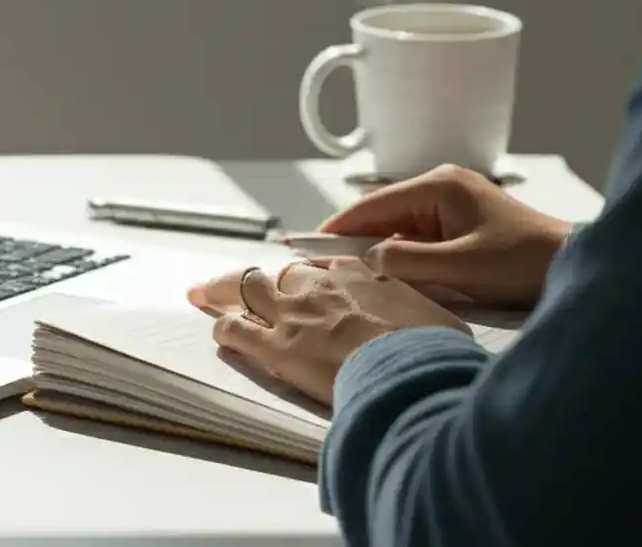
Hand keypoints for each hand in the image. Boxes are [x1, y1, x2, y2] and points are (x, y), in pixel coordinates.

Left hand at [187, 260, 470, 404]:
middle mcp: (322, 287)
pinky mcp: (274, 345)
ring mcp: (294, 313)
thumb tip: (430, 329)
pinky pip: (236, 327)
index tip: (304, 285)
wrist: (409, 373)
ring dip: (226, 290)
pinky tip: (216, 327)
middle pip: (282, 274)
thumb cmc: (430, 352)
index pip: (325, 269)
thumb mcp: (437, 322)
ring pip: (248, 288)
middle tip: (247, 285)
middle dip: (265, 281)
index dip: (311, 279)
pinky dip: (224, 326)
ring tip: (204, 292)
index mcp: (362, 276)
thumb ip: (418, 317)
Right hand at [320, 165, 571, 306]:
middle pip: (382, 215)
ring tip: (348, 277)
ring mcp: (451, 206)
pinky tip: (386, 278)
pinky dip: (399, 256)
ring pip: (397, 229)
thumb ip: (409, 262)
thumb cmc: (525, 262)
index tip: (307, 245)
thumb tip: (370, 260)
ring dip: (377, 252)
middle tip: (323, 267)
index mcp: (440, 186)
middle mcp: (442, 188)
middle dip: (354, 241)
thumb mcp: (462, 268)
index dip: (338, 226)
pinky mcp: (459, 225)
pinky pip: (417, 239)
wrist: (573, 267)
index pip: (374, 204)